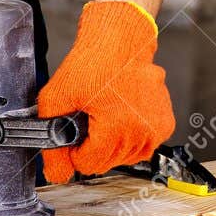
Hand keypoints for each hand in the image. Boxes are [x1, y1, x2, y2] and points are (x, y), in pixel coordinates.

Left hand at [37, 0, 174, 181]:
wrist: (119, 41)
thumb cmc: (92, 63)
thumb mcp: (56, 100)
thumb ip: (51, 144)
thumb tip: (57, 174)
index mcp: (116, 128)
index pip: (89, 164)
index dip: (75, 149)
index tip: (75, 130)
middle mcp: (141, 131)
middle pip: (107, 163)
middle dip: (93, 146)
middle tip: (90, 117)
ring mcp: (155, 128)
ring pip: (125, 158)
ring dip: (113, 144)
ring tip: (106, 116)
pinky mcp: (164, 123)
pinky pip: (143, 147)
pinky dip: (131, 138)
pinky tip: (121, 117)